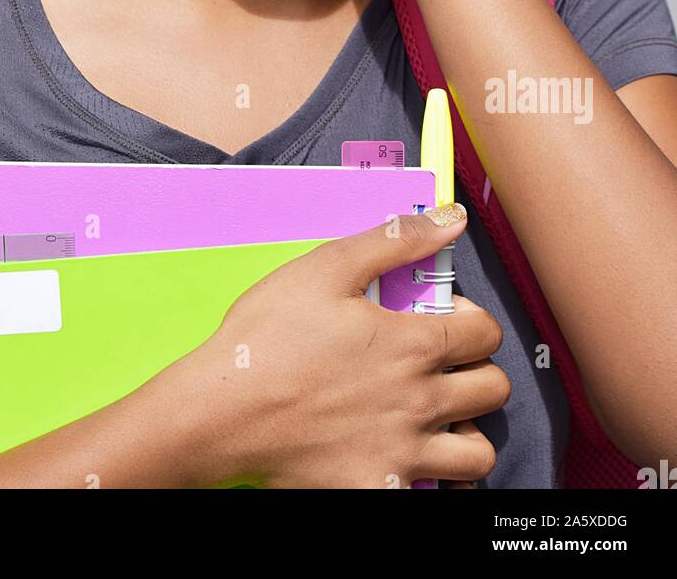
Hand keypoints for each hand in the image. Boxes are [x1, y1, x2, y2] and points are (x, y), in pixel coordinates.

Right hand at [180, 206, 509, 488]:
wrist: (220, 412)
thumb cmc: (267, 337)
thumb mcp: (326, 268)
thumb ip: (396, 241)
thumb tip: (452, 218)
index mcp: (412, 345)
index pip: (486, 332)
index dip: (472, 319)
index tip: (443, 318)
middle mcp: (420, 401)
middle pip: (493, 389)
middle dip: (477, 368)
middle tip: (441, 363)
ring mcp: (403, 453)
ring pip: (479, 451)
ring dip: (467, 428)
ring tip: (437, 414)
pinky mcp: (379, 489)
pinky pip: (435, 494)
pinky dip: (433, 477)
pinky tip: (409, 457)